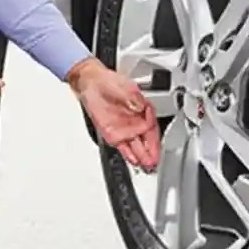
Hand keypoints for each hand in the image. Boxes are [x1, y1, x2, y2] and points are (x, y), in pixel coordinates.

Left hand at [68, 57, 160, 171]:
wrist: (92, 84)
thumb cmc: (110, 82)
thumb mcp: (126, 87)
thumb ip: (134, 99)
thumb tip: (139, 107)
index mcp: (142, 111)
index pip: (152, 129)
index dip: (155, 140)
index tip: (156, 148)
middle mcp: (135, 122)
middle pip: (146, 141)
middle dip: (151, 153)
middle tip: (154, 163)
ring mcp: (124, 128)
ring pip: (136, 146)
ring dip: (142, 156)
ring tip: (147, 166)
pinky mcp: (112, 132)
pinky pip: (122, 146)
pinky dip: (128, 154)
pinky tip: (134, 160)